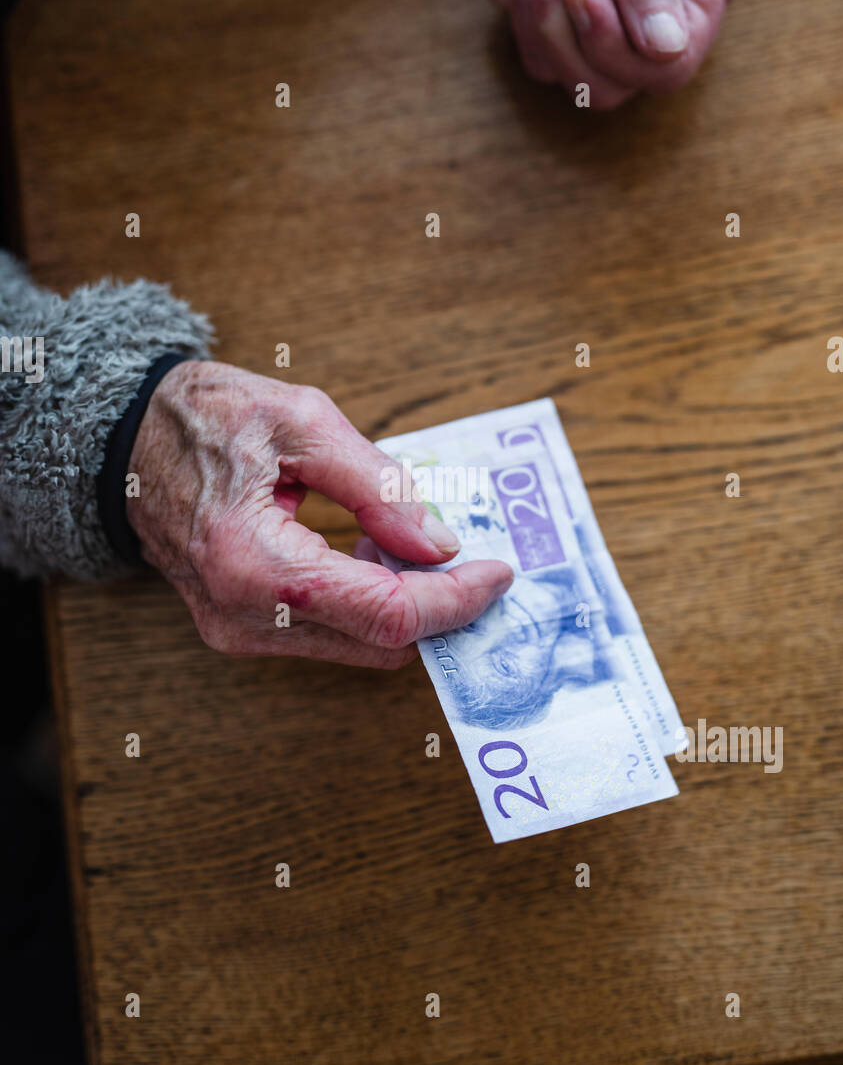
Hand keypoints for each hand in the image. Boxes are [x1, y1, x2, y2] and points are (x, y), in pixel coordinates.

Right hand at [127, 361, 513, 665]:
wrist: (123, 441)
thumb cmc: (203, 418)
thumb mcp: (301, 421)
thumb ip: (380, 485)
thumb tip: (440, 544)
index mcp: (255, 564)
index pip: (386, 613)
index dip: (455, 599)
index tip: (498, 571)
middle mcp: (245, 617)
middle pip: (379, 644)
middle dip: (438, 606)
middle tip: (467, 555)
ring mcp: (240, 632)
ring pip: (359, 646)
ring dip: (402, 603)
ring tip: (406, 540)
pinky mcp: (242, 630)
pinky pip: (329, 634)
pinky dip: (367, 603)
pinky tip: (369, 552)